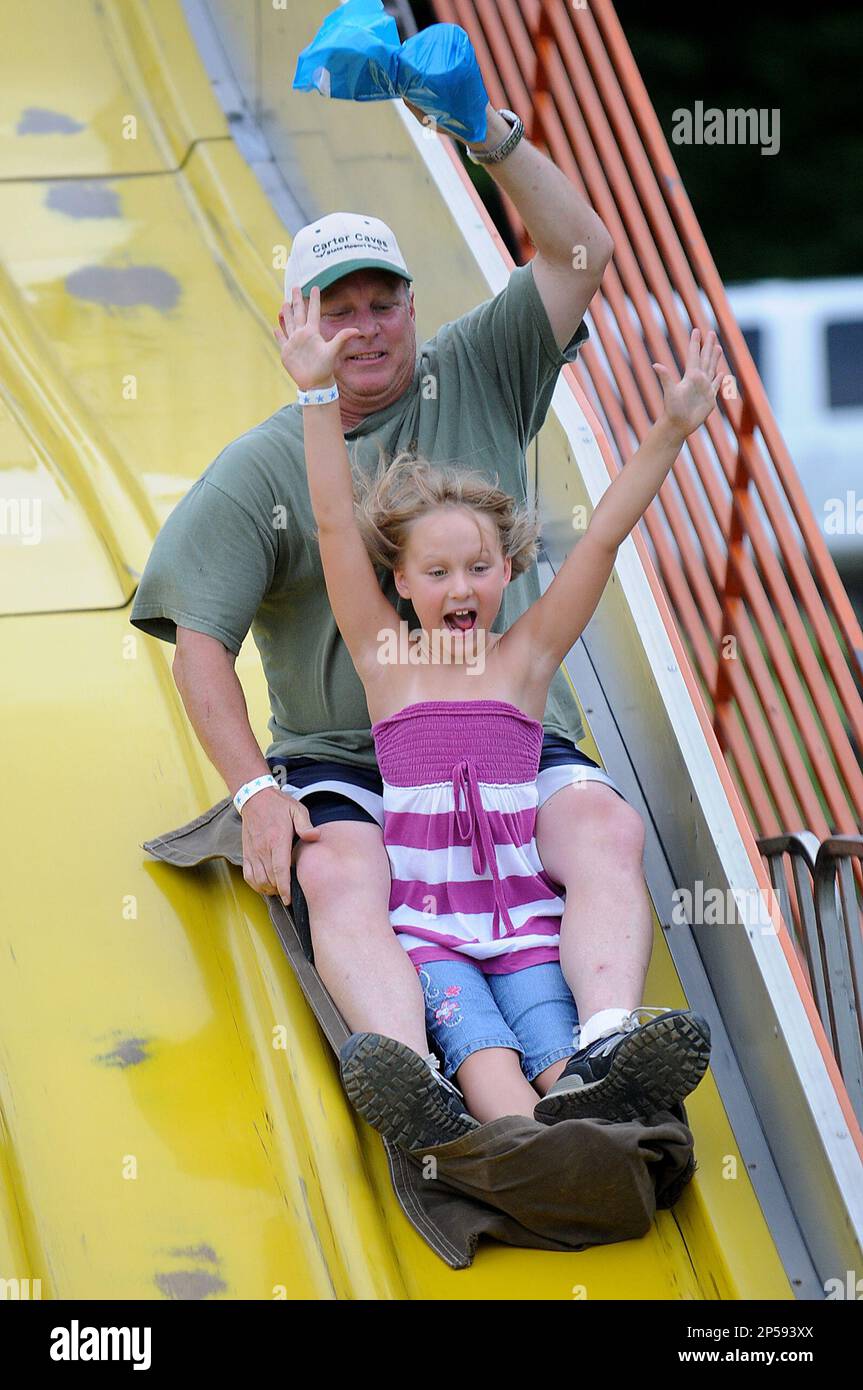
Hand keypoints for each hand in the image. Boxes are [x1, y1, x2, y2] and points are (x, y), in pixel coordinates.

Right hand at [240, 786, 320, 903]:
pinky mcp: (246, 853)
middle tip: (288, 893)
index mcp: (277, 839)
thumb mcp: (297, 810)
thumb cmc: (278, 805)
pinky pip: (248, 875)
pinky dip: (255, 884)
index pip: (280, 870)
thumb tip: (316, 836)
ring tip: (278, 890)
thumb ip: (306, 825)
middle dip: (279, 891)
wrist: (255, 798)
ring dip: (268, 889)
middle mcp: (263, 848)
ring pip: (258, 880)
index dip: (284, 887)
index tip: (288, 899)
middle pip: (269, 879)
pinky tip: (264, 886)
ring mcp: (253, 852)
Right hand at [273, 285, 361, 391]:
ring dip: (286, 313)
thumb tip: (357, 330)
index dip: (314, 300)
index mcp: (313, 332)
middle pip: (299, 313)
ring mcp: (294, 342)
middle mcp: (303, 335)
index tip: (316, 287)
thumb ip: (342, 338)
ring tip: (284, 302)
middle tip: (295, 287)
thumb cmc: (325, 368)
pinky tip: (276, 326)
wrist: (315, 383)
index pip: (313, 312)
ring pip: (289, 323)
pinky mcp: (287, 351)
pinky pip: (281, 340)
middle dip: (296, 300)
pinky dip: (278, 333)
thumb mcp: (333, 350)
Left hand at [653, 329, 722, 436]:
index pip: (693, 355)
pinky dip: (719, 379)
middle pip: (705, 358)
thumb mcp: (670, 391)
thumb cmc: (672, 409)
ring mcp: (704, 388)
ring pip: (711, 369)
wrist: (678, 425)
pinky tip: (721, 373)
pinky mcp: (709, 398)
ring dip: (714, 358)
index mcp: (690, 376)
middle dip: (708, 346)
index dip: (695, 343)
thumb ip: (665, 377)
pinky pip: (716, 385)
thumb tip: (655, 364)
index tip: (696, 330)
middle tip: (710, 332)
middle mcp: (698, 380)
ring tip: (717, 347)